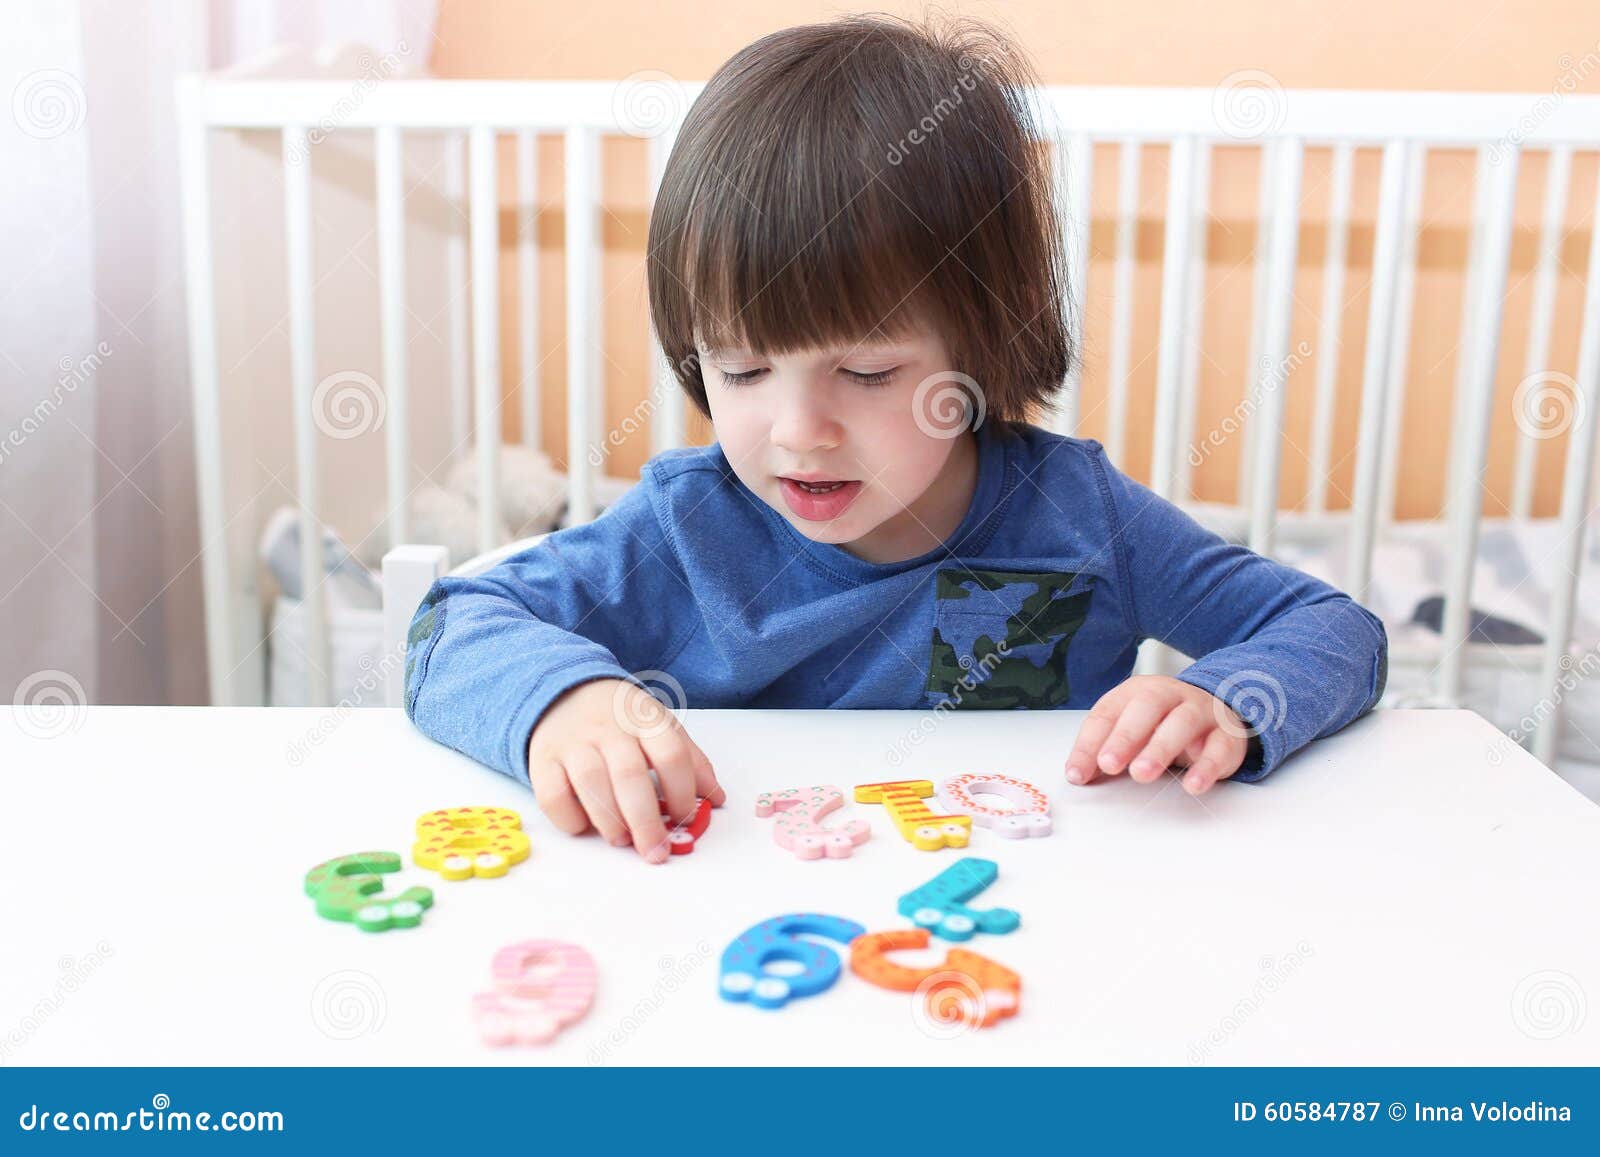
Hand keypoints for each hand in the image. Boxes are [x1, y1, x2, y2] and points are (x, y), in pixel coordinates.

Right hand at [527, 678, 725, 862]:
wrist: (564, 691)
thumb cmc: (621, 719)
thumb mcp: (660, 726)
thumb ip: (690, 760)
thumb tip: (717, 799)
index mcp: (644, 719)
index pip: (670, 754)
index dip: (683, 791)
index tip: (685, 818)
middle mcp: (608, 728)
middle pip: (629, 775)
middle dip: (645, 821)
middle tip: (655, 852)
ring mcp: (573, 742)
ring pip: (591, 783)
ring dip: (610, 821)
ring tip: (623, 839)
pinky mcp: (543, 759)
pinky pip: (552, 794)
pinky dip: (570, 818)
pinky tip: (586, 826)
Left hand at [1064, 675, 1249, 794]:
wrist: (1217, 711)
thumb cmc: (1163, 722)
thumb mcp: (1131, 729)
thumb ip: (1105, 748)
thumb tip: (1078, 774)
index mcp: (1137, 691)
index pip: (1108, 713)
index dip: (1089, 744)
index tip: (1077, 773)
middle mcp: (1170, 695)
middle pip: (1147, 707)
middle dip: (1124, 737)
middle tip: (1108, 764)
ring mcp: (1201, 711)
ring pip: (1182, 723)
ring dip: (1160, 748)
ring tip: (1142, 774)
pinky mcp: (1227, 734)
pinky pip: (1219, 747)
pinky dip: (1206, 767)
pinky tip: (1192, 785)